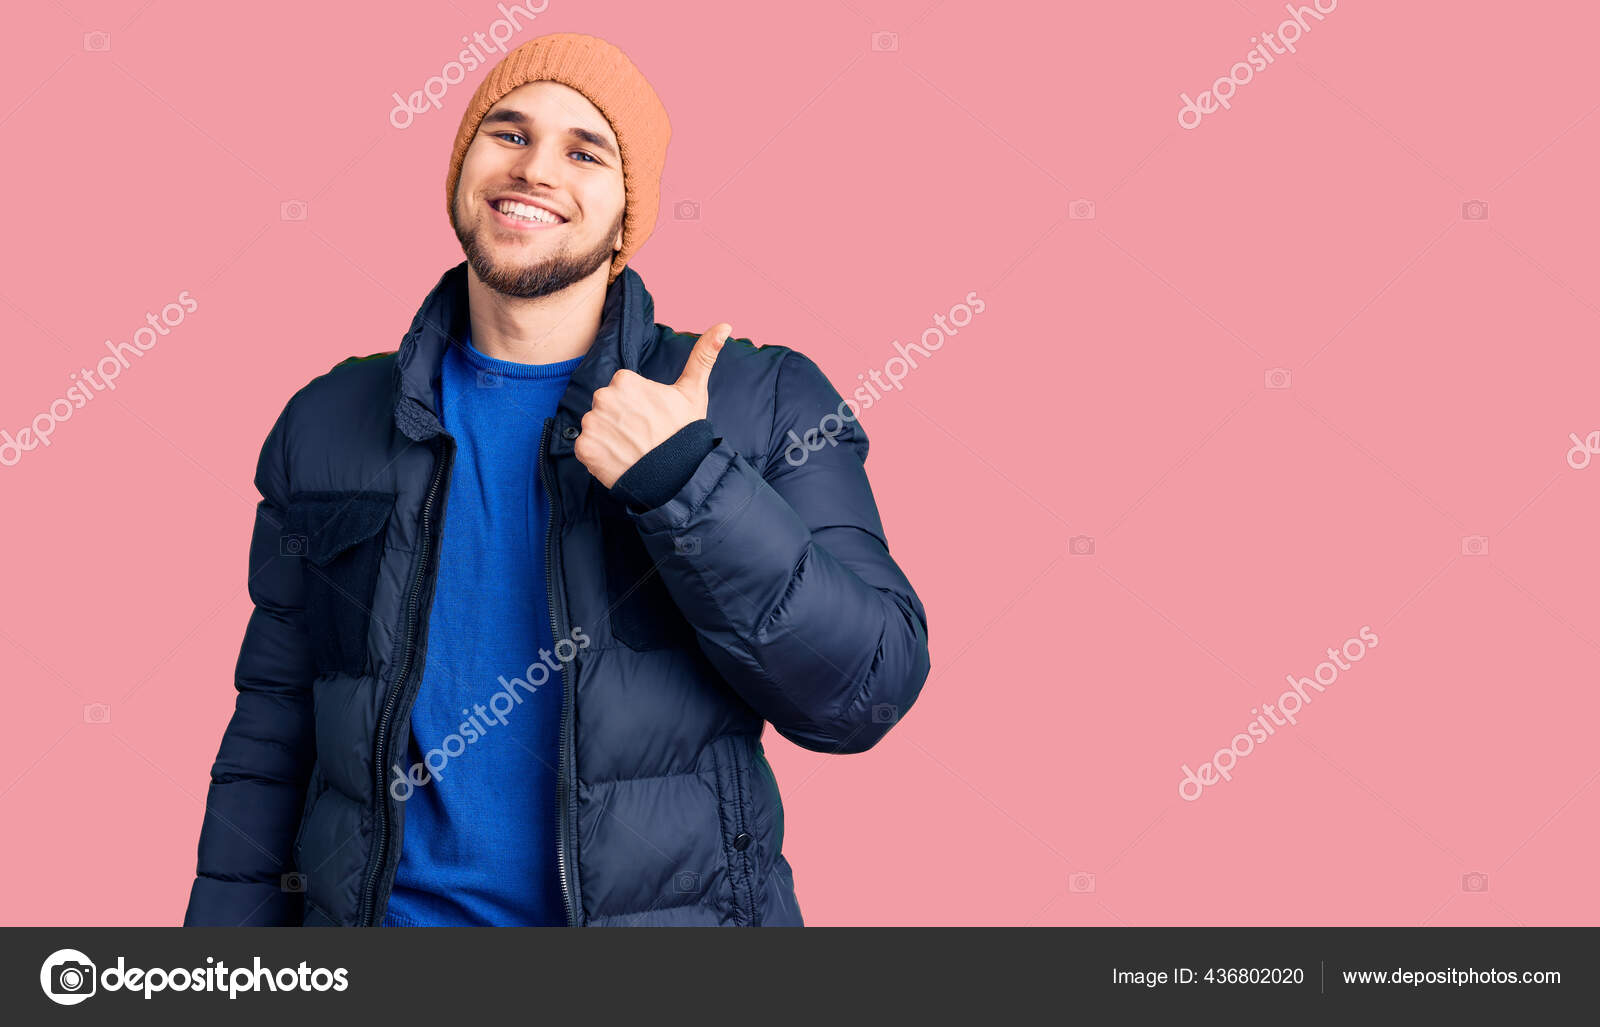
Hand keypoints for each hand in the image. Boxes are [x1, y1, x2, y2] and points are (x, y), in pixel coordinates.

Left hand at [573, 322, 729, 488]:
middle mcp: (603, 397)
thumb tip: (725, 324)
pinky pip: (586, 449)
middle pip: (606, 407)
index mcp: (624, 380)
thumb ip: (702, 355)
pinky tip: (620, 461)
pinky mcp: (584, 449)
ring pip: (596, 427)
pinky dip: (599, 456)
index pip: (622, 389)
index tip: (651, 420)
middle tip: (642, 437)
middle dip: (620, 419)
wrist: (677, 478)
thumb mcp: (693, 392)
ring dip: (609, 438)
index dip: (637, 406)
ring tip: (632, 450)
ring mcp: (592, 424)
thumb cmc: (685, 434)